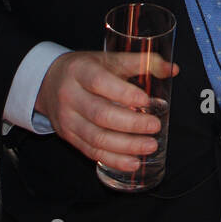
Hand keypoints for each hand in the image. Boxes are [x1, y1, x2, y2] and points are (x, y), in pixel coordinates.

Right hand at [35, 51, 178, 171]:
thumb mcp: (109, 59)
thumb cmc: (85, 70)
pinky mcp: (68, 136)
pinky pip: (91, 151)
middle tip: (155, 126)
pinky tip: (133, 162)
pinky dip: (113, 159)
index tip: (146, 100)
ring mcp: (67, 119)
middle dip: (131, 124)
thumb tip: (172, 69)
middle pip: (100, 114)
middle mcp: (70, 96)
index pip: (100, 82)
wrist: (48, 81)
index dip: (124, 93)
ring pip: (96, 137)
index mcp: (80, 71)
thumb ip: (141, 62)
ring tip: (150, 146)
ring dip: (125, 146)